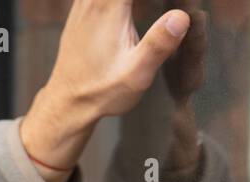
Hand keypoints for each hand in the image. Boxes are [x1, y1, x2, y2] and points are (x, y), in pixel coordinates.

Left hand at [21, 0, 192, 181]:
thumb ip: (158, 44)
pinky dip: (118, 3)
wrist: (67, 104)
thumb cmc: (102, 92)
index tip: (176, 5)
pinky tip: (131, 11)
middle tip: (158, 12)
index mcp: (109, 8)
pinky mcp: (80, 13)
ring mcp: (83, 5)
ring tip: (145, 13)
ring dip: (133, 2)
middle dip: (143, 1)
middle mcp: (93, 0)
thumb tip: (182, 17)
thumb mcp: (136, 74)